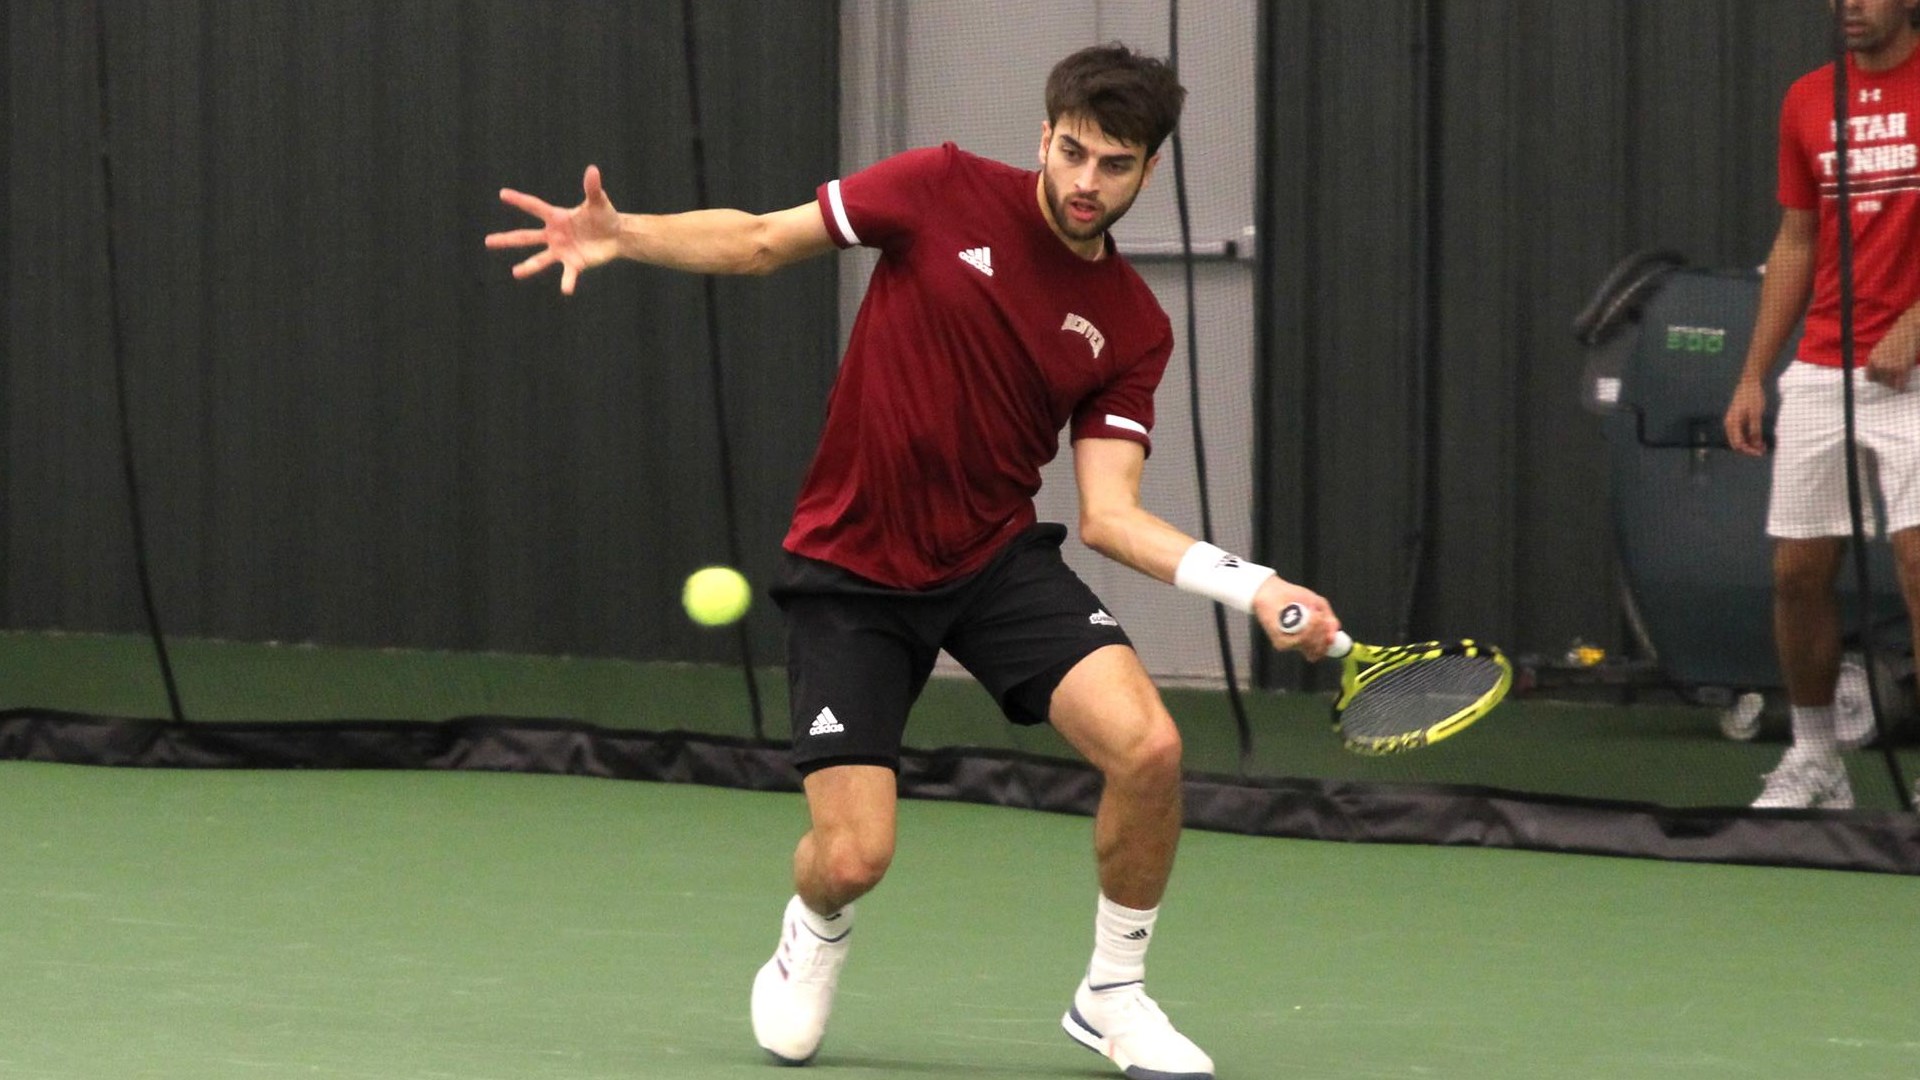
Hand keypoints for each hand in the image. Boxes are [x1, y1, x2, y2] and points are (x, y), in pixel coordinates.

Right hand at [485, 165, 624, 294]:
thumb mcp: (598, 201)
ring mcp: (561, 250)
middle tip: (487, 241)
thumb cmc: (603, 216)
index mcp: (556, 217)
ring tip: (516, 272)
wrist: (615, 235)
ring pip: (540, 259)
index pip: (534, 207)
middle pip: (526, 237)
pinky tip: (566, 290)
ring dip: (529, 266)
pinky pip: (568, 274)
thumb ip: (592, 188)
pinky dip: (567, 282)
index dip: (519, 200)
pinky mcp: (574, 263)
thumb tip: (592, 170)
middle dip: (507, 239)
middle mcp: (554, 235)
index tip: (502, 194)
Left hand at [1251, 577, 1339, 660]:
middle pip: (1318, 650)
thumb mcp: (1319, 605)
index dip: (1328, 644)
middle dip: (1325, 634)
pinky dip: (1308, 629)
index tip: (1331, 634)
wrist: (1273, 590)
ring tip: (1315, 614)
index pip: (1320, 651)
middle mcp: (1299, 643)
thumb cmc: (1295, 597)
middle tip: (1321, 617)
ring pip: (1311, 646)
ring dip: (1317, 629)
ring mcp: (1290, 643)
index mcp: (1308, 637)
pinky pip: (1300, 642)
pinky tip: (1308, 617)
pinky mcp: (1280, 642)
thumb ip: (1329, 619)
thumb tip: (1337, 631)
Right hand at [1723, 377, 1768, 455]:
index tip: (1761, 452)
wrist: (1749, 383)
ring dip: (1749, 444)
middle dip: (1749, 449)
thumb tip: (1757, 445)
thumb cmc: (1752, 397)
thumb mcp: (1756, 414)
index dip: (1749, 450)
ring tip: (1762, 445)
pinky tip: (1758, 438)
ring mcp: (1731, 422)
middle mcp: (1729, 424)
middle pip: (1737, 444)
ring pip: (1738, 439)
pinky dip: (1748, 438)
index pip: (1738, 444)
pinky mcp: (1735, 420)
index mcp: (1732, 424)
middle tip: (1763, 450)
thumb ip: (1755, 430)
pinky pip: (1740, 434)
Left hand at [1866, 323, 1917, 390]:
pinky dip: (1902, 385)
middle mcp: (1879, 366)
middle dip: (1888, 379)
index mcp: (1871, 361)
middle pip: (1881, 382)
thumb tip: (1874, 378)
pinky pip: (1900, 385)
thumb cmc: (1895, 340)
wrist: (1907, 331)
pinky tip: (1905, 379)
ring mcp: (1890, 368)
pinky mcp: (1901, 369)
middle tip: (1896, 373)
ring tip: (1902, 371)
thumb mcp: (1879, 351)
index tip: (1884, 375)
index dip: (1877, 377)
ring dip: (1896, 381)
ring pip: (1891, 384)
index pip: (1869, 378)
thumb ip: (1876, 363)